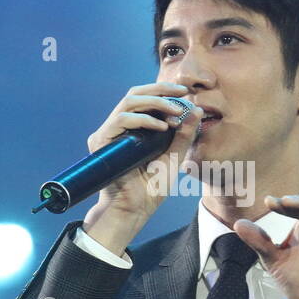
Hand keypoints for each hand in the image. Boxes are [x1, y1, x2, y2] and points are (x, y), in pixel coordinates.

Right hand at [82, 83, 203, 255]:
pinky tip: (162, 127)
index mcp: (133, 129)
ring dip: (155, 103)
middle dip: (161, 90)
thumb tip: (196, 110)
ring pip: (129, 102)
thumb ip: (183, 135)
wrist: (135, 209)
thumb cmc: (151, 188)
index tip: (186, 93)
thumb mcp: (174, 157)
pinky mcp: (101, 140)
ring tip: (175, 111)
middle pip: (136, 94)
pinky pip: (121, 119)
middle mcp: (119, 127)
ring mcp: (108, 133)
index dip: (165, 92)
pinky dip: (143, 119)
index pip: (145, 100)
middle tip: (182, 92)